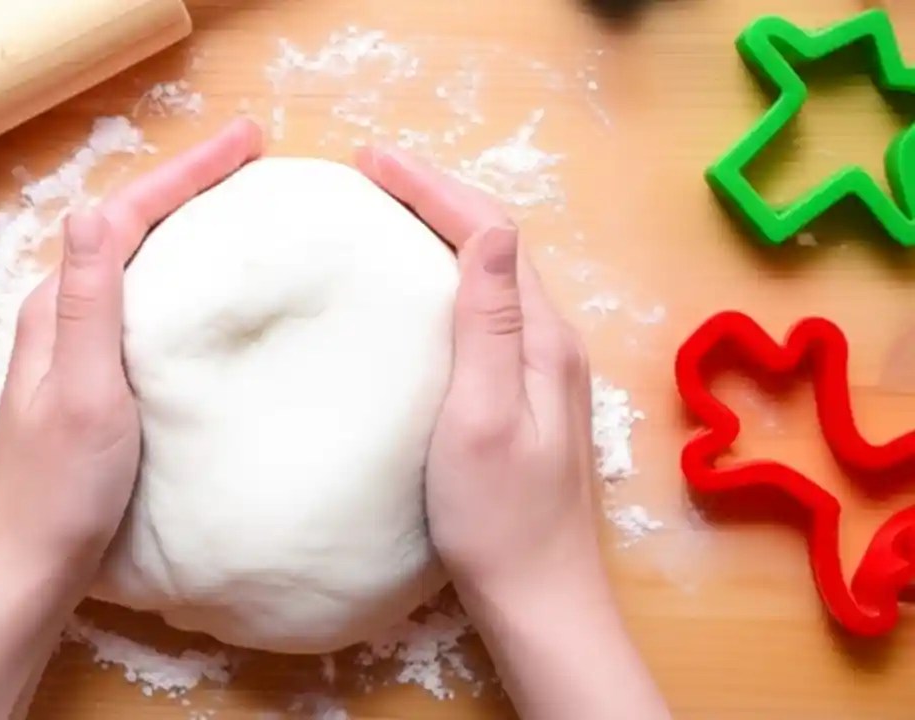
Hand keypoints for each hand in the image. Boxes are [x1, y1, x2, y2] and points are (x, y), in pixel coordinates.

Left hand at [0, 118, 264, 589]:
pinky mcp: (90, 383)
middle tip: (249, 159)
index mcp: (58, 311)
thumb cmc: (60, 491)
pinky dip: (176, 277)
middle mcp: (60, 319)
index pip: (124, 218)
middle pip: (127, 230)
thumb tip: (92, 210)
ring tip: (234, 205)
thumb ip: (88, 304)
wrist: (28, 571)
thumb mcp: (80, 392)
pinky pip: (139, 305)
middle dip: (187, 187)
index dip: (186, 173)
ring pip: (133, 266)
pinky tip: (202, 291)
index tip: (247, 141)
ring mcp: (72, 352)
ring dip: (181, 226)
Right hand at [356, 146, 598, 597]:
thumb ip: (487, 324)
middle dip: (437, 196)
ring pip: (494, 275)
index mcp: (541, 339)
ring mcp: (543, 371)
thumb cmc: (498, 519)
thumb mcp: (482, 418)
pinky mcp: (528, 396)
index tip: (371, 162)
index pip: (490, 232)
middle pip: (497, 244)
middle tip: (373, 173)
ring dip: (445, 232)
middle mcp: (551, 342)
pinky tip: (420, 288)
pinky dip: (450, 277)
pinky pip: (488, 311)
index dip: (432, 188)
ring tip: (390, 212)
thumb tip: (489, 228)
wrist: (539, 599)